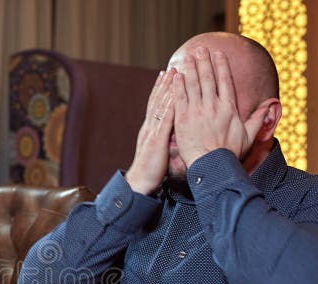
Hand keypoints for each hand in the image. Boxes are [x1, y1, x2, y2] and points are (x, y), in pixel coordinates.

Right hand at [124, 69, 175, 194]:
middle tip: (172, 67)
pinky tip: (177, 94)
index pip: (156, 106)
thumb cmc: (151, 171)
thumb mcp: (158, 152)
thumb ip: (164, 140)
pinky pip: (165, 119)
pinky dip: (171, 104)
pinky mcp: (156, 139)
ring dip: (167, 88)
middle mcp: (150, 127)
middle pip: (157, 101)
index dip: (161, 90)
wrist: (139, 183)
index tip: (167, 76)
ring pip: (160, 105)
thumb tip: (173, 134)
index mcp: (150, 130)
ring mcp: (152, 132)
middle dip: (165, 84)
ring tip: (174, 73)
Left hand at [172, 47, 268, 167]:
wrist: (211, 166)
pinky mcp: (182, 118)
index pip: (225, 81)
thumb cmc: (229, 154)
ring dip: (190, 69)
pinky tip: (177, 75)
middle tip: (201, 49)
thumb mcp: (248, 136)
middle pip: (207, 78)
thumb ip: (257, 119)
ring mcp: (196, 111)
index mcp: (228, 108)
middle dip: (204, 62)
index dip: (221, 66)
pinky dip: (178, 85)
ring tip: (188, 57)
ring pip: (193, 84)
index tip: (218, 54)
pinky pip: (179, 97)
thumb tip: (270, 107)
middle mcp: (213, 106)